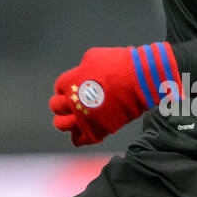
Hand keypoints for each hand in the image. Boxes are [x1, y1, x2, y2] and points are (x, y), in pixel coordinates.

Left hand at [50, 43, 180, 145]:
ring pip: (62, 125)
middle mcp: (73, 101)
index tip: (71, 89)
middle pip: (56, 107)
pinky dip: (78, 137)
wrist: (139, 81)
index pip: (59, 87)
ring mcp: (83, 117)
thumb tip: (81, 74)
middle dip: (61, 105)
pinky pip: (79, 140)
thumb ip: (81, 68)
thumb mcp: (93, 57)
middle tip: (70, 105)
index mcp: (70, 82)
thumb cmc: (120, 66)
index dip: (64, 88)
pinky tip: (82, 132)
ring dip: (66, 122)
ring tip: (73, 119)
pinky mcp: (96, 130)